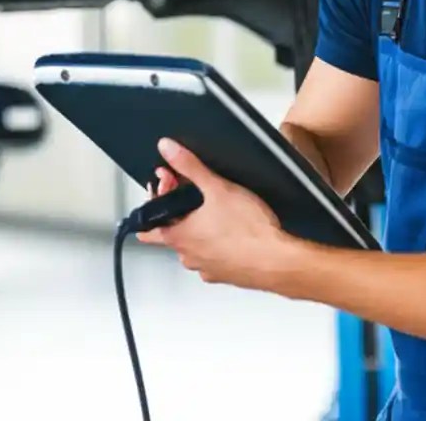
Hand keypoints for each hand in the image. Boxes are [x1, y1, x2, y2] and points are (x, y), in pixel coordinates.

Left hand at [137, 138, 289, 289]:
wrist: (279, 261)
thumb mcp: (217, 188)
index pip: (147, 227)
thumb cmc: (250, 232)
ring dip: (202, 230)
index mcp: (179, 236)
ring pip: (195, 247)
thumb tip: (168, 150)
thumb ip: (190, 166)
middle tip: (196, 196)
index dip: (156, 203)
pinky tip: (236, 233)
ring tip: (220, 213)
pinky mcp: (228, 275)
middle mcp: (189, 257)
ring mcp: (208, 269)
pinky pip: (216, 258)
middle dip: (181, 212)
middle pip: (173, 233)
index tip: (169, 186)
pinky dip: (221, 246)